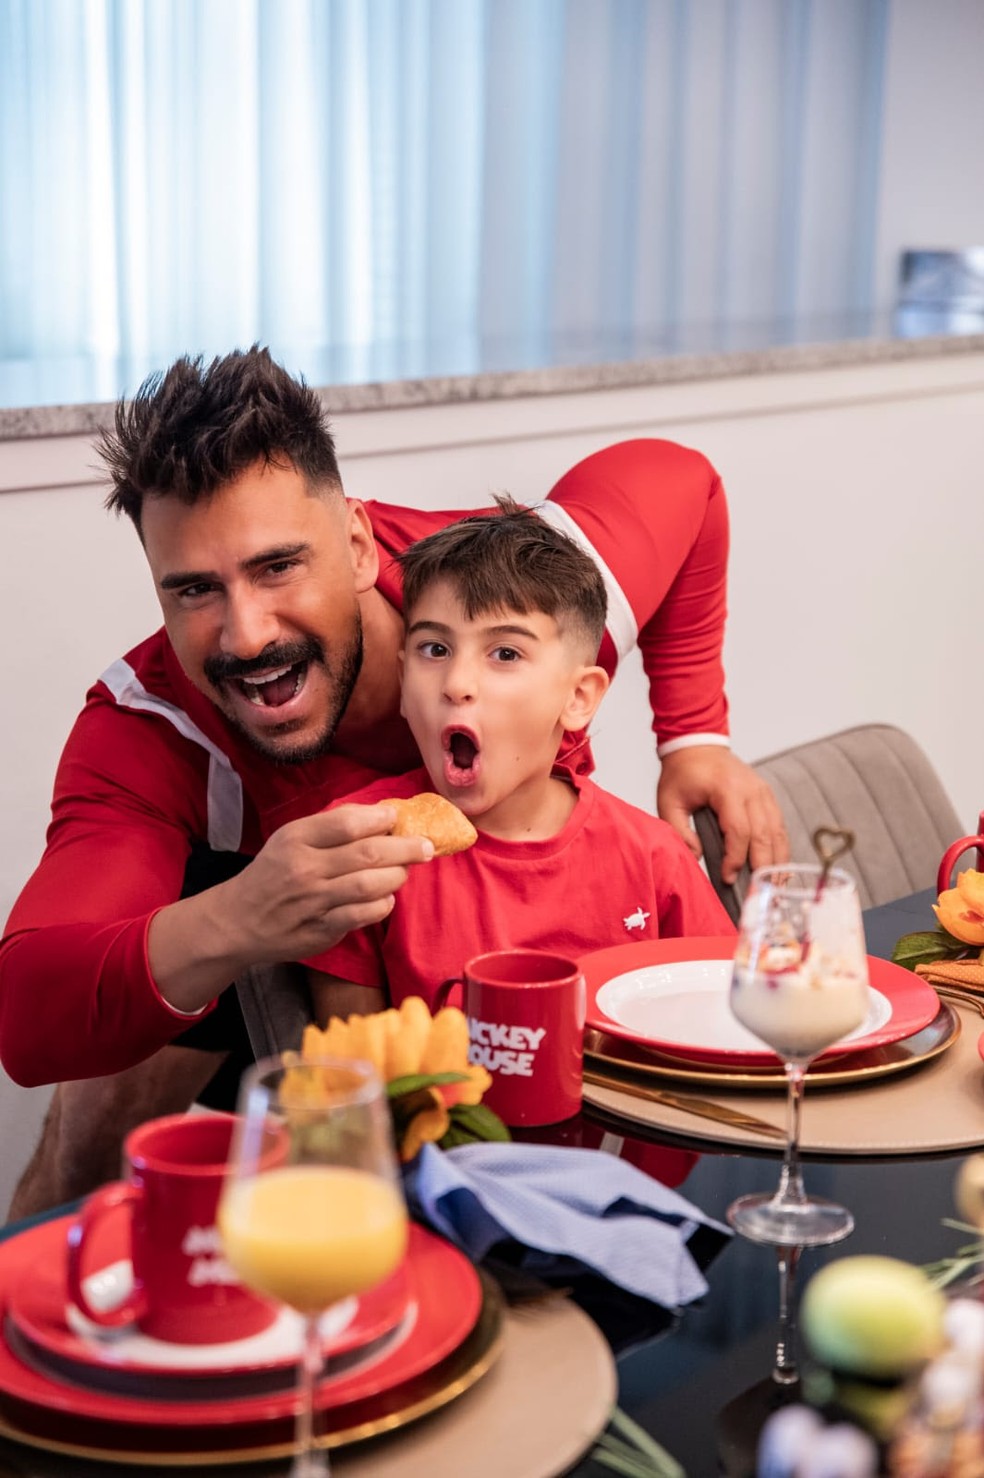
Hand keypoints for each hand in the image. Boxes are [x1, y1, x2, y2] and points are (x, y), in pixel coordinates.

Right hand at [149, 804, 431, 1012]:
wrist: (239, 921)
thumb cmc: (274, 872)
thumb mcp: (291, 838)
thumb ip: (331, 827)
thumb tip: (383, 816)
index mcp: (295, 839)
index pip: (346, 823)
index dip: (380, 818)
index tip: (397, 816)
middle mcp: (304, 869)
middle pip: (367, 854)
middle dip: (405, 848)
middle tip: (425, 846)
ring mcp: (313, 903)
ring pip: (369, 885)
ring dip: (397, 876)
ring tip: (404, 871)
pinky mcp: (320, 931)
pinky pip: (363, 916)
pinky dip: (382, 904)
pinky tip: (385, 897)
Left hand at [657, 746, 788, 884]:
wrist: (697, 746)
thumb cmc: (682, 774)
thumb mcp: (668, 801)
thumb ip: (678, 831)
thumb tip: (696, 859)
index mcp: (727, 788)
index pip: (739, 829)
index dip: (736, 858)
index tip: (728, 878)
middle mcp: (752, 790)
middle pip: (764, 834)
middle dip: (762, 867)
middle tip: (759, 894)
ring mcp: (763, 792)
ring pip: (777, 833)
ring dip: (777, 862)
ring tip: (773, 888)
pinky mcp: (768, 797)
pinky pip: (778, 827)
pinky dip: (779, 850)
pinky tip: (777, 870)